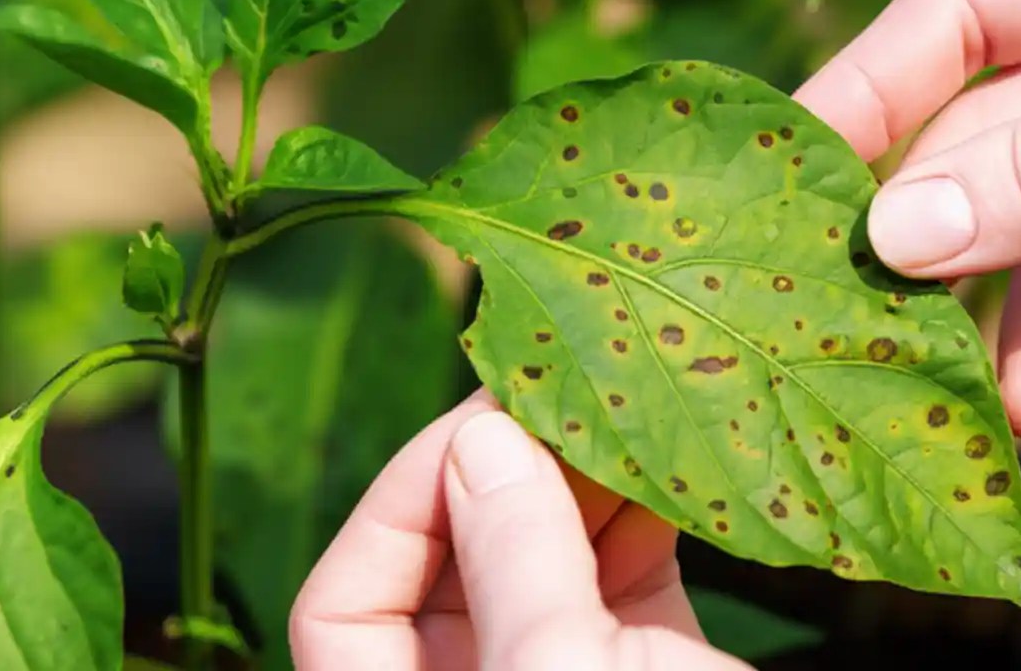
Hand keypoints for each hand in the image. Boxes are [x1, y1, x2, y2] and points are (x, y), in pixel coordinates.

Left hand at [289, 389, 752, 670]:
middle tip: (565, 378)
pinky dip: (645, 502)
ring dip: (581, 469)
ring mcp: (562, 666)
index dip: (399, 500)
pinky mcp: (644, 654)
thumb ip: (516, 567)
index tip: (484, 423)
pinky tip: (672, 452)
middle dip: (504, 461)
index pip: (348, 600)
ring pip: (543, 545)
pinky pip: (625, 560)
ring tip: (625, 397)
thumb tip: (482, 440)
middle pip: (452, 553)